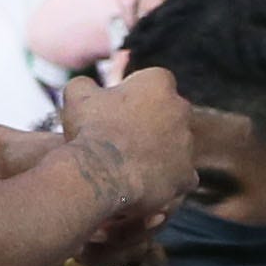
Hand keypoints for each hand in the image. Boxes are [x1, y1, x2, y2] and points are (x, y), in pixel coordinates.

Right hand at [59, 62, 195, 244]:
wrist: (100, 172)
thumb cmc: (90, 128)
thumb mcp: (77, 94)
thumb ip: (86, 84)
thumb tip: (87, 87)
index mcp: (159, 81)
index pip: (152, 83)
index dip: (132, 96)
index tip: (115, 112)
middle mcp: (181, 108)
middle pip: (167, 114)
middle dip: (150, 124)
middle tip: (122, 139)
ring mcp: (187, 143)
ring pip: (174, 146)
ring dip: (158, 152)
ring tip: (129, 165)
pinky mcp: (187, 174)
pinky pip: (180, 176)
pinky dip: (166, 180)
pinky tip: (144, 184)